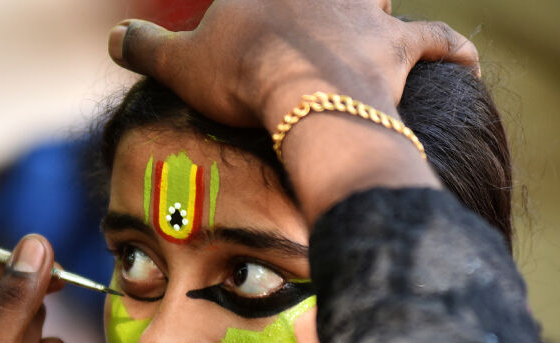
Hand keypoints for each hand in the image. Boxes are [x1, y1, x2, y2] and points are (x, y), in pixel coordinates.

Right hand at [108, 0, 478, 131]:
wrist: (298, 97)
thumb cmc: (238, 76)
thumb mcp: (177, 63)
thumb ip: (141, 46)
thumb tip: (111, 38)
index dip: (255, 3)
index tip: (256, 16)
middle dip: (324, 1)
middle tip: (314, 17)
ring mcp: (362, 14)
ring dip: (375, 9)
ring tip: (375, 22)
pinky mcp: (395, 47)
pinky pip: (436, 41)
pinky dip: (451, 50)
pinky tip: (465, 62)